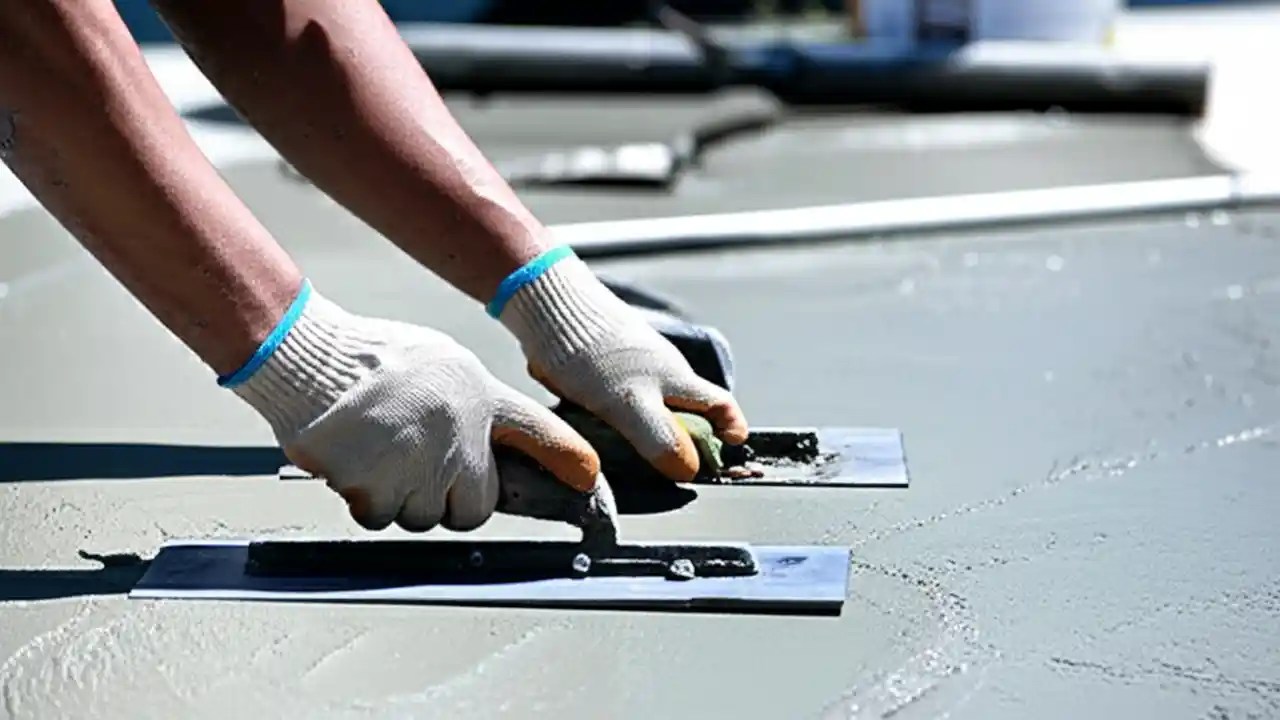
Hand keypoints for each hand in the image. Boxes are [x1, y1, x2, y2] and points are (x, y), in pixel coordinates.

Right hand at [224, 282, 599, 531]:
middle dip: (449, 499)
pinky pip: (381, 518)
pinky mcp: (377, 487)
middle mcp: (459, 433)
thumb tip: (482, 449)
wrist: (308, 359)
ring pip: (423, 516)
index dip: (564, 456)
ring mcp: (419, 464)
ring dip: (402, 498)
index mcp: (477, 396)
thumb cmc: (367, 359)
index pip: (536, 430)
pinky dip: (365, 499)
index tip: (587, 477)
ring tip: (379, 451)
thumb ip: (469, 406)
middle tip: (418, 468)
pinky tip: (354, 461)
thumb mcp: (440, 365)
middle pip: (474, 507)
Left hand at [493, 249, 748, 482]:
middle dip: (682, 442)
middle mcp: (660, 373)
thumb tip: (688, 470)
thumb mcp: (632, 404)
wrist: (550, 308)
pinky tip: (594, 436)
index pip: (720, 407)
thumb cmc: (595, 354)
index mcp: (677, 379)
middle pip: (684, 414)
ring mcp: (630, 369)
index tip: (730, 453)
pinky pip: (617, 403)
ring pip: (650, 409)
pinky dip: (614, 423)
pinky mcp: (600, 370)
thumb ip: (661, 438)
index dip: (730, 431)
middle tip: (669, 471)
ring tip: (628, 462)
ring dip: (645, 436)